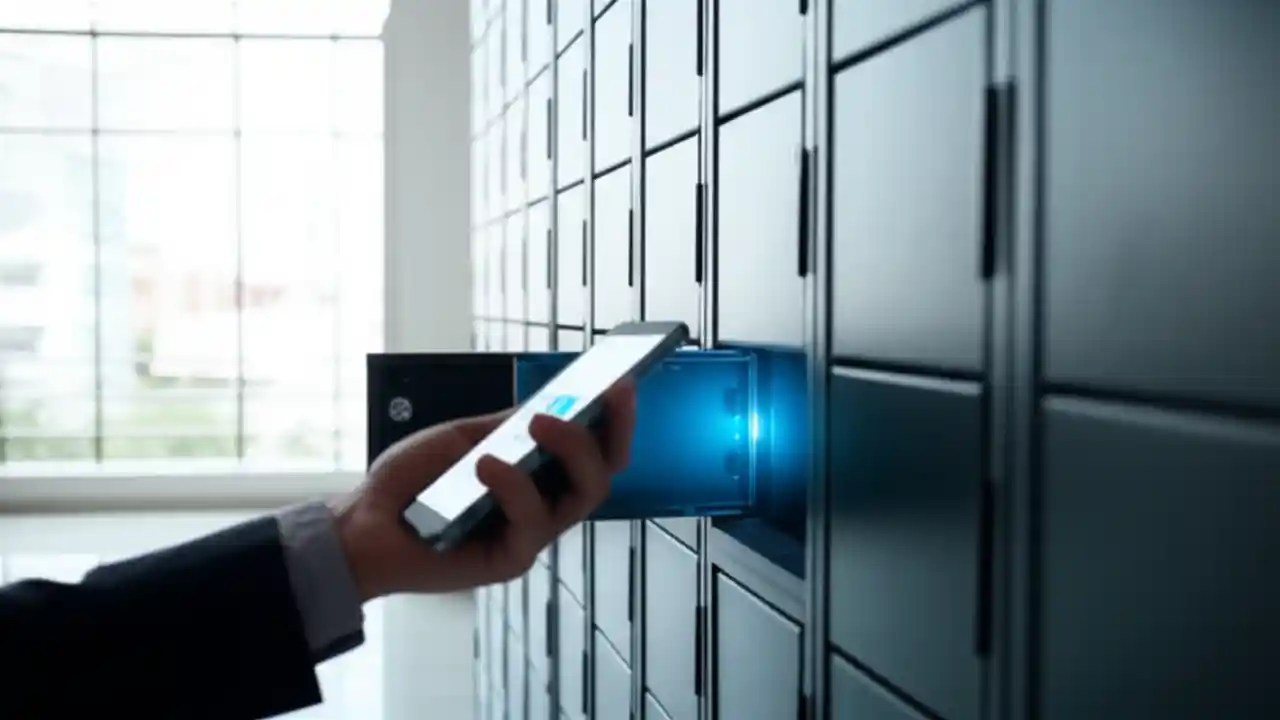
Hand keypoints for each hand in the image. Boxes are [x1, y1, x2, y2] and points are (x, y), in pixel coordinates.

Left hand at [329, 381, 636, 600]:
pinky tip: (487, 465)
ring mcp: (531, 534)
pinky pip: (531, 524)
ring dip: (570, 451)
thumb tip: (556, 400)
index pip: (595, 450)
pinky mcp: (510, 559)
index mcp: (537, 474)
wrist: (363, 523)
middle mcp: (543, 505)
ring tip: (539, 422)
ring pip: (582, 498)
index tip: (622, 382)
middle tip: (601, 396)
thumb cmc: (412, 482)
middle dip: (611, 431)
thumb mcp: (464, 437)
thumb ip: (508, 427)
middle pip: (602, 474)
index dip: (616, 419)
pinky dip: (514, 487)